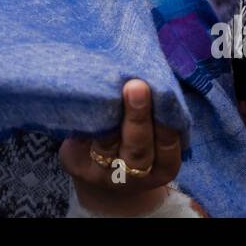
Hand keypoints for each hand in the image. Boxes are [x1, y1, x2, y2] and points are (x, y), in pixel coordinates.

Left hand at [59, 80, 182, 216]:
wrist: (99, 171)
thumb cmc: (134, 140)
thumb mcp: (152, 134)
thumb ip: (154, 109)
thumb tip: (148, 69)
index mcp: (162, 166)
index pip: (168, 145)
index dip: (165, 122)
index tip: (162, 93)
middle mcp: (135, 175)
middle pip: (138, 148)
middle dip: (138, 117)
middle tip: (136, 86)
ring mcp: (104, 173)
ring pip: (107, 144)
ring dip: (107, 117)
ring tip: (105, 90)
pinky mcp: (77, 164)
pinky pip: (81, 139)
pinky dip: (84, 118)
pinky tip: (85, 98)